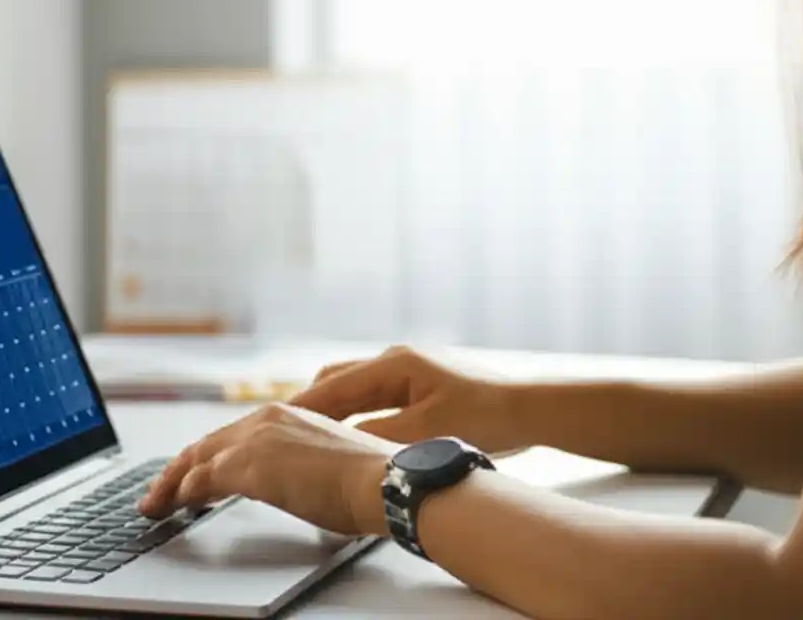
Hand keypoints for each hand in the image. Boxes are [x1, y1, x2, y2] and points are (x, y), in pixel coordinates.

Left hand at [138, 403, 399, 535]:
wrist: (384, 481)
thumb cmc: (368, 480)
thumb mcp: (324, 466)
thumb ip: (298, 468)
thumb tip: (288, 485)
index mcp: (286, 414)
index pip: (231, 436)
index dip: (206, 457)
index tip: (191, 474)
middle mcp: (266, 419)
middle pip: (206, 445)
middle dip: (179, 469)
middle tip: (160, 491)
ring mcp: (255, 440)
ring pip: (195, 460)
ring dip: (171, 483)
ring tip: (154, 504)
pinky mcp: (249, 465)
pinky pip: (200, 480)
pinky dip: (180, 494)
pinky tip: (171, 507)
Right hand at [292, 345, 526, 453]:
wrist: (531, 409)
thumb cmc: (485, 418)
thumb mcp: (425, 433)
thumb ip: (376, 436)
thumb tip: (337, 443)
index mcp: (394, 365)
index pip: (332, 387)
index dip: (300, 408)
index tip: (271, 424)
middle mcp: (397, 360)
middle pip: (337, 381)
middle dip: (310, 407)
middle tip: (283, 432)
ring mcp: (410, 370)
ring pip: (355, 387)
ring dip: (333, 410)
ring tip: (310, 436)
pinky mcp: (422, 384)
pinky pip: (375, 396)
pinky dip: (356, 412)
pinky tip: (352, 435)